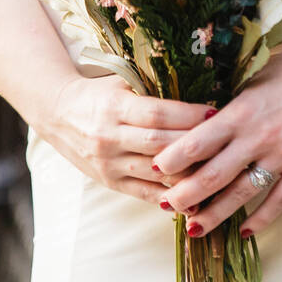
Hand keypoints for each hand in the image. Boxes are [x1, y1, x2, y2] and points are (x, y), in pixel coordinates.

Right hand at [38, 73, 210, 203]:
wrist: (57, 114)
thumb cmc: (98, 94)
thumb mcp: (121, 82)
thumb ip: (152, 87)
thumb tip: (199, 84)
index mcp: (114, 107)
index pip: (157, 114)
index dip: (188, 116)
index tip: (215, 114)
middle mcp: (109, 137)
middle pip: (160, 144)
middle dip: (195, 145)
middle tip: (225, 142)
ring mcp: (109, 163)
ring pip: (156, 172)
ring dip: (189, 174)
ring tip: (218, 171)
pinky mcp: (110, 182)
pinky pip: (145, 193)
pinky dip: (171, 197)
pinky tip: (196, 199)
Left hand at [151, 0, 281, 236]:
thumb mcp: (252, 82)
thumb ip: (230, 111)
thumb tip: (201, 134)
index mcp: (241, 112)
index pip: (196, 144)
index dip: (171, 161)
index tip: (156, 170)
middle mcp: (260, 136)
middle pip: (212, 176)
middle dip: (185, 196)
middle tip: (167, 207)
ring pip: (242, 194)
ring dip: (215, 214)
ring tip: (195, 228)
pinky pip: (280, 200)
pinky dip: (262, 219)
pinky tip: (245, 229)